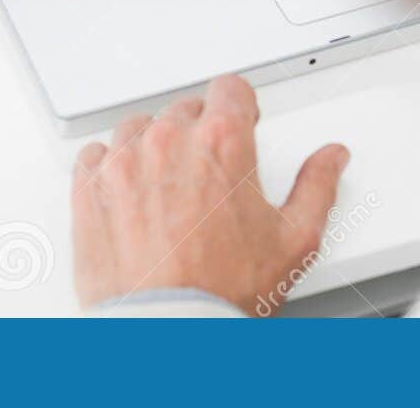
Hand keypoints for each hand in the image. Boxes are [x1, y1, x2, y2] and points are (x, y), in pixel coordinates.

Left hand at [71, 75, 349, 314]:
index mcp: (222, 143)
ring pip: (138, 128)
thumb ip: (317, 187)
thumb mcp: (294, 240)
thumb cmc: (222, 290)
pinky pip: (95, 156)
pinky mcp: (88, 191)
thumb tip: (331, 159)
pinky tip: (129, 193)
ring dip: (153, 147)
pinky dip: (110, 168)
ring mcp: (123, 165)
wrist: (167, 332)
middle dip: (200, 133)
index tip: (240, 124)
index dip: (240, 107)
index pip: (230, 87)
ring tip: (167, 185)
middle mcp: (168, 143)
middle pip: (185, 109)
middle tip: (209, 172)